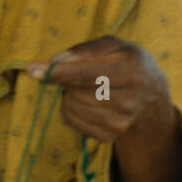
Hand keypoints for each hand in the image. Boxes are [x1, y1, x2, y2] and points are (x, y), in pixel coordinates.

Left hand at [27, 37, 171, 143]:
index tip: (33, 69)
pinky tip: (85, 102)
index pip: (88, 74)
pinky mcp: (109, 137)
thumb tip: (54, 62)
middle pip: (76, 91)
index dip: (59, 72)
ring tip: (85, 88)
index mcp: (132, 71)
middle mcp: (129, 101)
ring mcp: (120, 123)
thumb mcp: (112, 45)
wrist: (149, 93)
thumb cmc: (125, 62)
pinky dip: (70, 109)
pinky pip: (71, 122)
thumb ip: (84, 49)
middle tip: (80, 74)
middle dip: (67, 80)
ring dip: (68, 94)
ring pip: (71, 107)